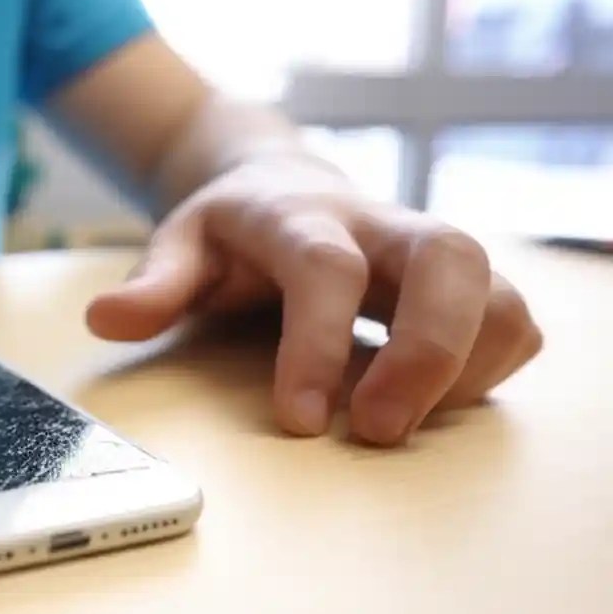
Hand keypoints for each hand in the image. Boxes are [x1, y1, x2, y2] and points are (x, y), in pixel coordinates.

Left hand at [86, 155, 542, 445]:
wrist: (281, 182)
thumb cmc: (230, 231)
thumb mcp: (180, 247)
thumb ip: (152, 286)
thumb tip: (102, 319)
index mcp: (298, 214)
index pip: (325, 267)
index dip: (317, 343)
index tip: (299, 420)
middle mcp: (377, 222)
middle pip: (445, 257)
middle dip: (426, 351)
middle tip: (378, 431)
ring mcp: (425, 246)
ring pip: (494, 285)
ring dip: (467, 364)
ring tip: (407, 421)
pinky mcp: (460, 279)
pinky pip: (511, 316)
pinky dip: (491, 364)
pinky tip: (434, 398)